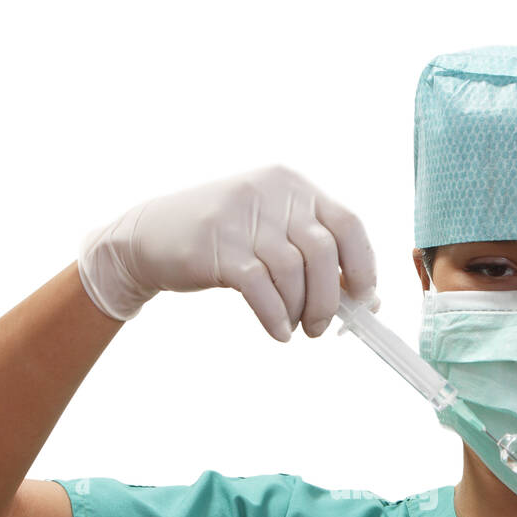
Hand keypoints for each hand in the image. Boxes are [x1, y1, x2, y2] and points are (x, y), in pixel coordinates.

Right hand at [76, 164, 376, 338]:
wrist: (150, 237)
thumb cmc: (223, 241)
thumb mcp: (270, 230)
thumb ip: (314, 253)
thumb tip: (366, 299)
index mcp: (293, 185)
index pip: (348, 224)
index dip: (364, 267)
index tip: (364, 301)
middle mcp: (272, 192)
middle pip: (323, 253)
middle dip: (329, 300)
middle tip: (320, 328)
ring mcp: (243, 217)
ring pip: (293, 273)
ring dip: (301, 311)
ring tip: (295, 329)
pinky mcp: (218, 247)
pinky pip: (262, 290)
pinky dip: (275, 317)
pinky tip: (278, 332)